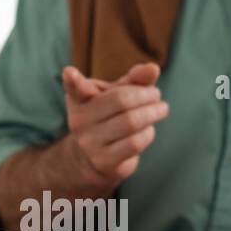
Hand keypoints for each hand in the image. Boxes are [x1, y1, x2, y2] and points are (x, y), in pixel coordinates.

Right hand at [61, 61, 168, 190]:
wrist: (93, 159)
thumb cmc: (109, 118)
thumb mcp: (117, 94)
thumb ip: (134, 79)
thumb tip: (153, 68)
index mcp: (79, 99)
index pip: (75, 88)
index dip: (73, 80)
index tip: (69, 72)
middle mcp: (80, 121)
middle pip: (121, 101)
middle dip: (146, 95)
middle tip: (157, 95)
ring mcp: (90, 143)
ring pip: (131, 122)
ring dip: (152, 113)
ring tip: (160, 109)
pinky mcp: (104, 162)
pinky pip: (135, 143)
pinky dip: (148, 133)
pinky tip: (149, 129)